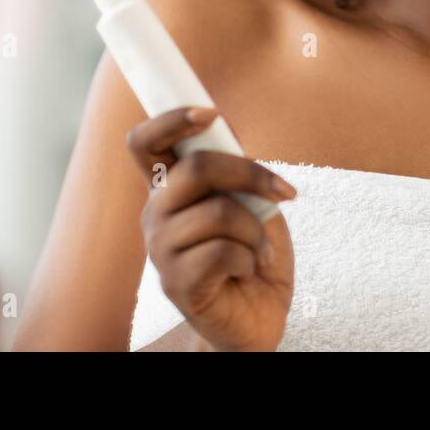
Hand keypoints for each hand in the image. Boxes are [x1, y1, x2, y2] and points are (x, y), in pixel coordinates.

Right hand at [126, 107, 297, 350]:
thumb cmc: (252, 253)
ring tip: (259, 249)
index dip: (170, 119)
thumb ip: (232, 167)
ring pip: (219, 212)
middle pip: (196, 168)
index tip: (209, 113)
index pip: (144, 143)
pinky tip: (248, 270)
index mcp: (169, 189)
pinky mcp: (177, 284)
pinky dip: (251, 258)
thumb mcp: (250, 199)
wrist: (257, 316)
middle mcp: (155, 215)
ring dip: (256, 229)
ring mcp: (160, 251)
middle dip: (251, 173)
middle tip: (284, 192)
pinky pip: (224, 252)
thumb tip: (222, 127)